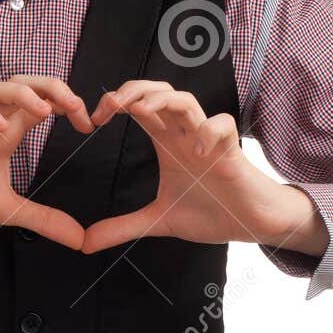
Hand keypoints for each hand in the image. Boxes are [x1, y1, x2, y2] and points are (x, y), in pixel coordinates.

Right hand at [0, 75, 93, 251]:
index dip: (67, 103)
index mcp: (8, 133)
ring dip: (22, 92)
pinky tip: (0, 126)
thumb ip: (44, 220)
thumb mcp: (10, 211)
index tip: (88, 123)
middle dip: (53, 87)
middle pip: (24, 83)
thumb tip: (79, 239)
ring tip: (44, 109)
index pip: (42, 102)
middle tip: (77, 107)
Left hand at [80, 79, 328, 256]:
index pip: (139, 106)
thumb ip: (123, 227)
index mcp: (167, 142)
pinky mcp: (231, 152)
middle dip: (134, 90)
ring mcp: (208, 140)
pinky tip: (195, 152)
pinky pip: (223, 126)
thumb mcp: (158, 221)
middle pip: (159, 91)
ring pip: (186, 100)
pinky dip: (208, 132)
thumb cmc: (210, 211)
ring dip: (163, 100)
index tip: (93, 120)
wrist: (247, 224)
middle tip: (111, 107)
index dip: (115, 103)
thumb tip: (85, 242)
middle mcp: (185, 134)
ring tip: (144, 113)